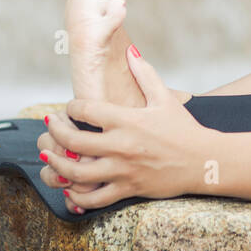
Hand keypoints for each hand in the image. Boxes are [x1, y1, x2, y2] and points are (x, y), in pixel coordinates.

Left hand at [36, 46, 213, 213]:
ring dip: (57, 164)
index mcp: (128, 120)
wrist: (203, 160)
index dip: (72, 106)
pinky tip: (68, 187)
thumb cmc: (183, 128)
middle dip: (55, 131)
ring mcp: (123, 170)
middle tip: (50, 125)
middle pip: (74, 140)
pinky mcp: (127, 189)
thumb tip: (131, 51)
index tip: (70, 107)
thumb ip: (145, 74)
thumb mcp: (164, 98)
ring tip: (48, 156)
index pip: (87, 109)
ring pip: (77, 172)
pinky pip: (94, 198)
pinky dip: (76, 196)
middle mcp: (121, 145)